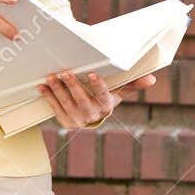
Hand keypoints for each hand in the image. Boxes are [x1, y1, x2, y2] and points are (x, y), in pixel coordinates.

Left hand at [38, 69, 155, 129]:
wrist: (91, 118)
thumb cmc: (104, 99)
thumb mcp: (118, 92)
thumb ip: (132, 84)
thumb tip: (152, 79)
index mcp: (106, 106)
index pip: (103, 96)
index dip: (98, 86)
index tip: (92, 74)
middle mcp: (92, 115)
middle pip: (82, 100)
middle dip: (73, 86)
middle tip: (66, 72)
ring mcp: (77, 120)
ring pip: (66, 103)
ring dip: (58, 90)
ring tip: (51, 77)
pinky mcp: (65, 121)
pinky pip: (55, 108)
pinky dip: (48, 96)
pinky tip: (43, 86)